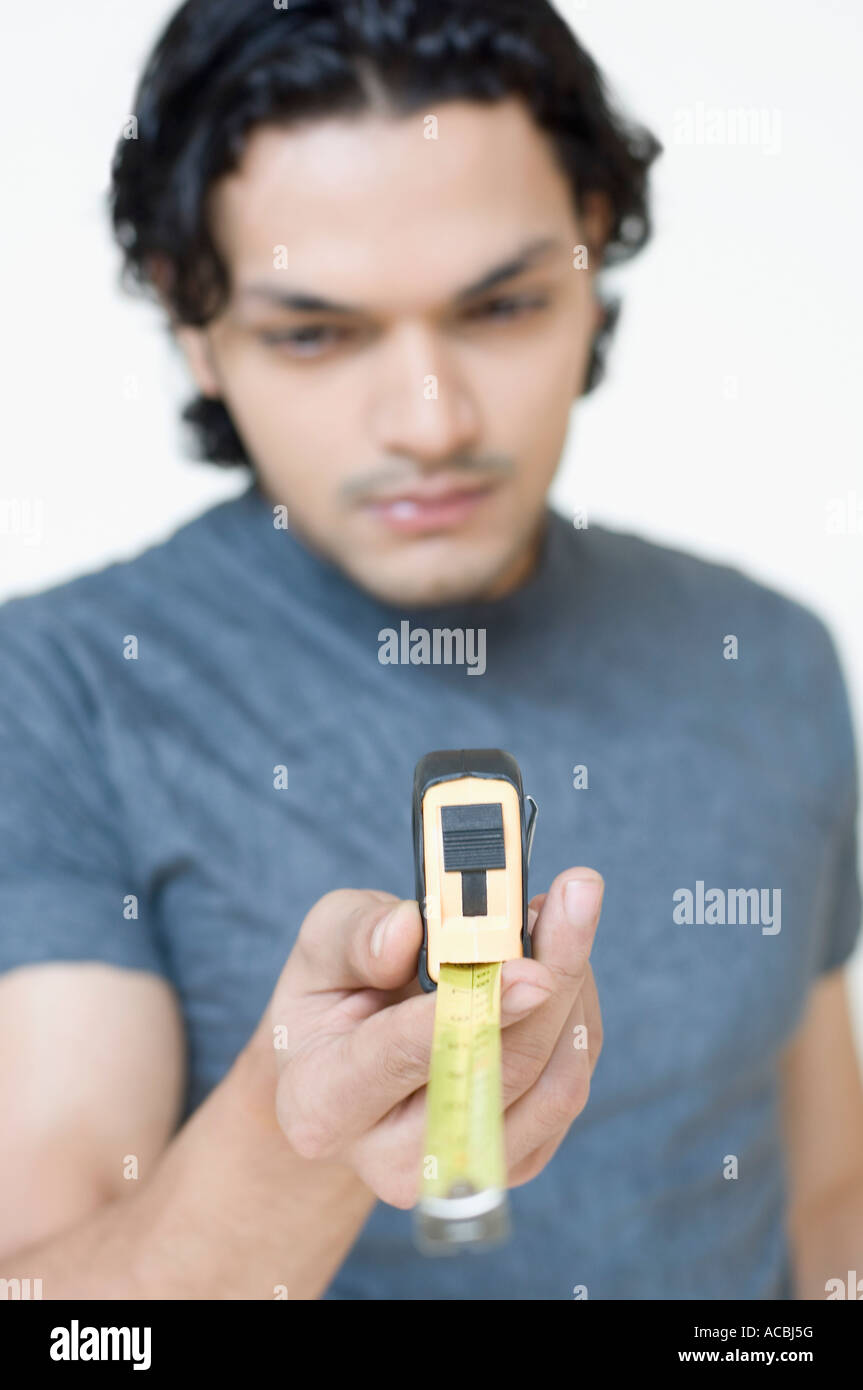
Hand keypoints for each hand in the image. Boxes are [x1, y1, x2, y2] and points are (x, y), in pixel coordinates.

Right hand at [267, 869, 603, 1207]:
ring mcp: (462, 1167)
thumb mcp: (320, 948)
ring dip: (573, 990)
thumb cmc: (332, 1001)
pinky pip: (569, 1087)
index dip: (475, 1011)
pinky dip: (577, 1017)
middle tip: (576, 896)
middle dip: (553, 977)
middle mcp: (393, 1158)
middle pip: (500, 1072)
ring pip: (552, 1084)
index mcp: (324, 1102)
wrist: (346, 1071)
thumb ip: (355, 935)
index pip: (406, 1056)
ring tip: (559, 919)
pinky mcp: (516, 1163)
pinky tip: (557, 968)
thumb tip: (407, 929)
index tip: (534, 968)